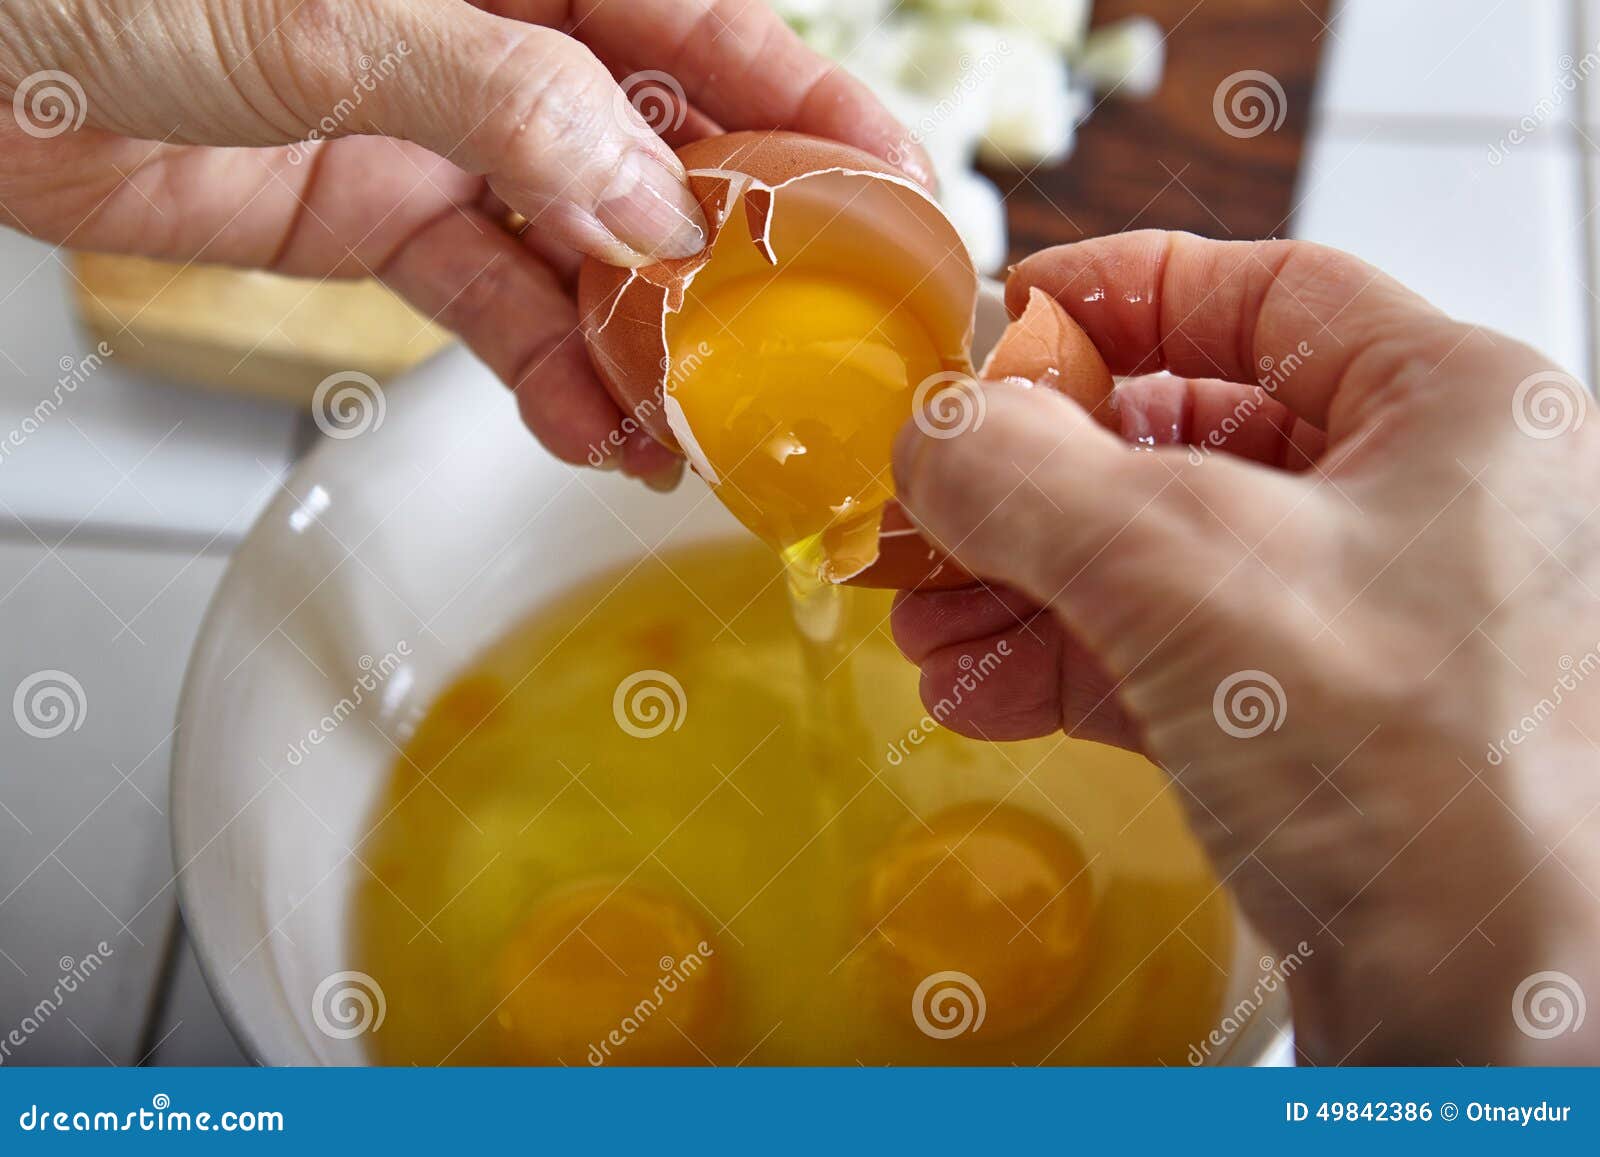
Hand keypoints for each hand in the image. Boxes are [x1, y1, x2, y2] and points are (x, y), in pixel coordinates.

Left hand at [0, 0, 927, 485]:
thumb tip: (652, 207)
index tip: (898, 196)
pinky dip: (545, 369)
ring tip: (705, 429)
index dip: (813, 112)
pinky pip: (490, 300)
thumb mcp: (330, 10)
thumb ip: (506, 102)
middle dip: (743, 258)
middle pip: (664, 149)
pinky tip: (597, 425)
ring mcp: (440, 129)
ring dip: (647, 343)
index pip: (707, 25)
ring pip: (585, 247)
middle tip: (813, 355)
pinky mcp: (378, 212)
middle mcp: (495, 35)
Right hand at [891, 230, 1599, 1063]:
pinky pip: (1179, 659)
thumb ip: (1029, 477)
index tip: (1004, 319)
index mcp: (1456, 409)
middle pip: (1193, 436)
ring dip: (1031, 585)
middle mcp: (1430, 505)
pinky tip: (981, 688)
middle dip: (1037, 482)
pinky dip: (1073, 665)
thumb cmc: (1428, 781)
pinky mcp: (1331, 730)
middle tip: (927, 500)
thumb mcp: (1185, 573)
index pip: (1265, 294)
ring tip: (925, 617)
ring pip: (1170, 560)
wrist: (1496, 1024)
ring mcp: (1381, 624)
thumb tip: (928, 429)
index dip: (1118, 293)